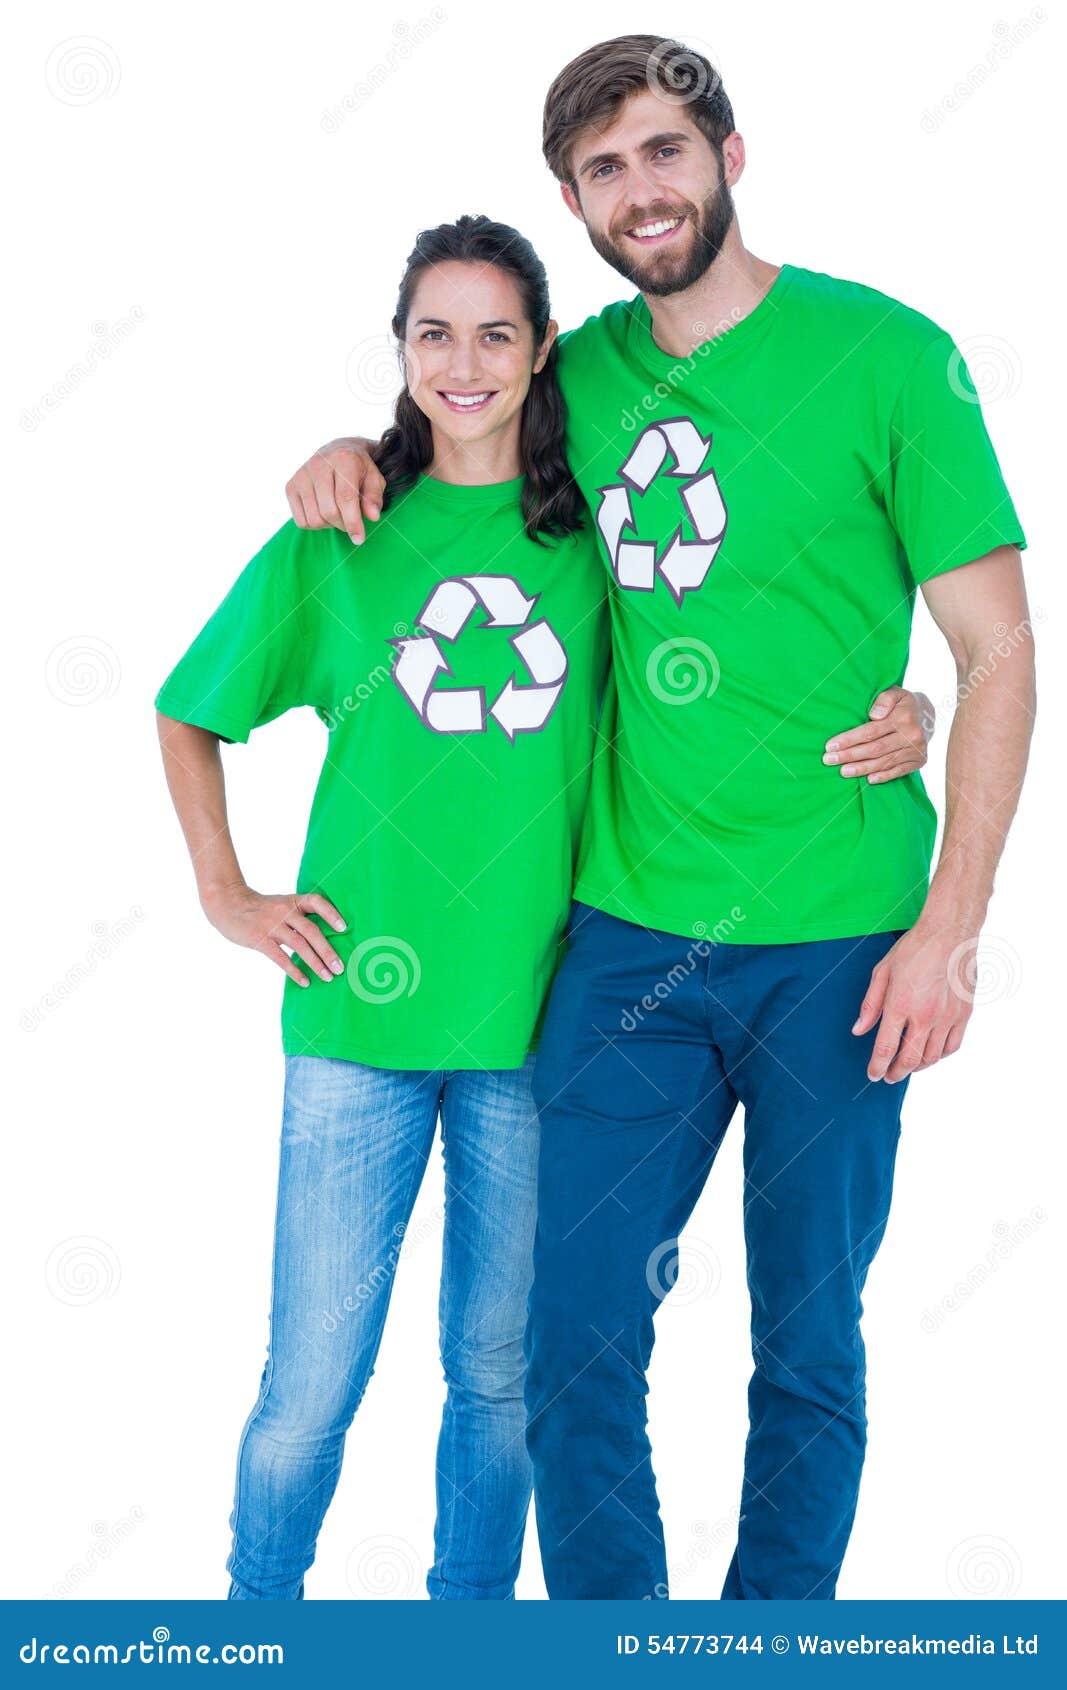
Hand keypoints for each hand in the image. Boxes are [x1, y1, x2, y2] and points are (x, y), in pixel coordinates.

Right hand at [201, 883, 346, 986]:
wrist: (228, 904)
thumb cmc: (259, 908)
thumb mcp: (281, 904)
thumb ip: (298, 916)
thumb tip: (322, 938)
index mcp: (292, 901)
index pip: (316, 902)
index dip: (331, 914)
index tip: (343, 928)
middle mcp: (285, 911)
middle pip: (311, 931)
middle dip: (327, 951)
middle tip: (340, 968)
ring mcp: (272, 925)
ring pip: (299, 945)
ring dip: (315, 963)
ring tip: (327, 977)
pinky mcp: (260, 939)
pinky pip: (280, 958)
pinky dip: (294, 971)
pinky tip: (304, 981)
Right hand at [285, 437, 385, 545]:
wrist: (337, 452)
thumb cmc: (359, 470)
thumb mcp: (374, 479)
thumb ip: (374, 498)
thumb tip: (372, 516)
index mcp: (343, 459)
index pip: (345, 497)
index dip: (353, 522)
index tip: (359, 538)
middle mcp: (318, 464)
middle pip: (328, 511)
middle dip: (343, 524)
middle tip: (351, 521)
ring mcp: (301, 475)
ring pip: (314, 519)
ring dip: (329, 525)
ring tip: (337, 513)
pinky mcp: (290, 486)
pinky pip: (301, 521)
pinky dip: (315, 524)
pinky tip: (323, 512)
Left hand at [823, 685, 934, 782]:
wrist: (928, 715)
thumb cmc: (902, 703)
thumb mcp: (895, 693)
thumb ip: (884, 699)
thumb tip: (874, 714)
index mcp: (903, 718)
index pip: (871, 731)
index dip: (849, 740)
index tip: (830, 745)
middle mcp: (912, 735)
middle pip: (875, 749)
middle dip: (850, 755)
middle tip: (829, 760)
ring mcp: (917, 750)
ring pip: (884, 762)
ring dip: (862, 768)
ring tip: (843, 771)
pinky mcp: (919, 760)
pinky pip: (899, 771)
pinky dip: (883, 776)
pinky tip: (868, 780)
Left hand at [852, 921, 976, 1081]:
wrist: (950, 933)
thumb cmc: (914, 949)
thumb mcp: (882, 972)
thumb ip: (870, 1005)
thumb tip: (859, 1030)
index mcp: (900, 1005)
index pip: (886, 1049)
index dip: (877, 1067)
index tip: (873, 1075)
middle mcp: (924, 1016)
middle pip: (909, 1059)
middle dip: (896, 1073)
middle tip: (889, 1077)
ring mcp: (947, 1017)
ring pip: (932, 1057)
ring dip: (918, 1067)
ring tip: (908, 1066)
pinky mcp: (964, 1014)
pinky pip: (952, 1046)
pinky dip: (940, 1056)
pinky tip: (931, 1053)